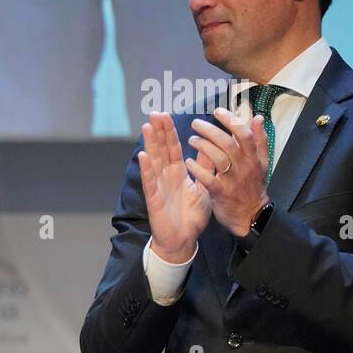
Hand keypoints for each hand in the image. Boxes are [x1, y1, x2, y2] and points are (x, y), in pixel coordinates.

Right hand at [138, 112, 211, 262]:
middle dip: (159, 131)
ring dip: (150, 144)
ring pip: (153, 161)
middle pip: (161, 149)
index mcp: (178, 173)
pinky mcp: (154, 199)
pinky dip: (146, 169)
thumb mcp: (204, 187)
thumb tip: (210, 147)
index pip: (172, 148)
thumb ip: (205, 168)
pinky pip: (150, 182)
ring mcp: (158, 186)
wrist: (183, 239)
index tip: (166, 115)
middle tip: (155, 112)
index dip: (169, 132)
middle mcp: (165, 176)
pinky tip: (143, 157)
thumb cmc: (191, 216)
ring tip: (147, 126)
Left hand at [186, 109, 269, 236]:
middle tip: (196, 124)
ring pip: (218, 157)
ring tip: (191, 140)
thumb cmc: (252, 186)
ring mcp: (233, 180)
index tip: (217, 111)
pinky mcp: (221, 193)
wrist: (250, 215)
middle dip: (210, 130)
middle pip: (228, 142)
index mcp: (254, 157)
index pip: (244, 133)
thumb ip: (259, 140)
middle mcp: (245, 166)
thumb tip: (258, 118)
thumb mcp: (261, 163)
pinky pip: (208, 178)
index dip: (231, 120)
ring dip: (202, 146)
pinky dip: (197, 168)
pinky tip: (187, 161)